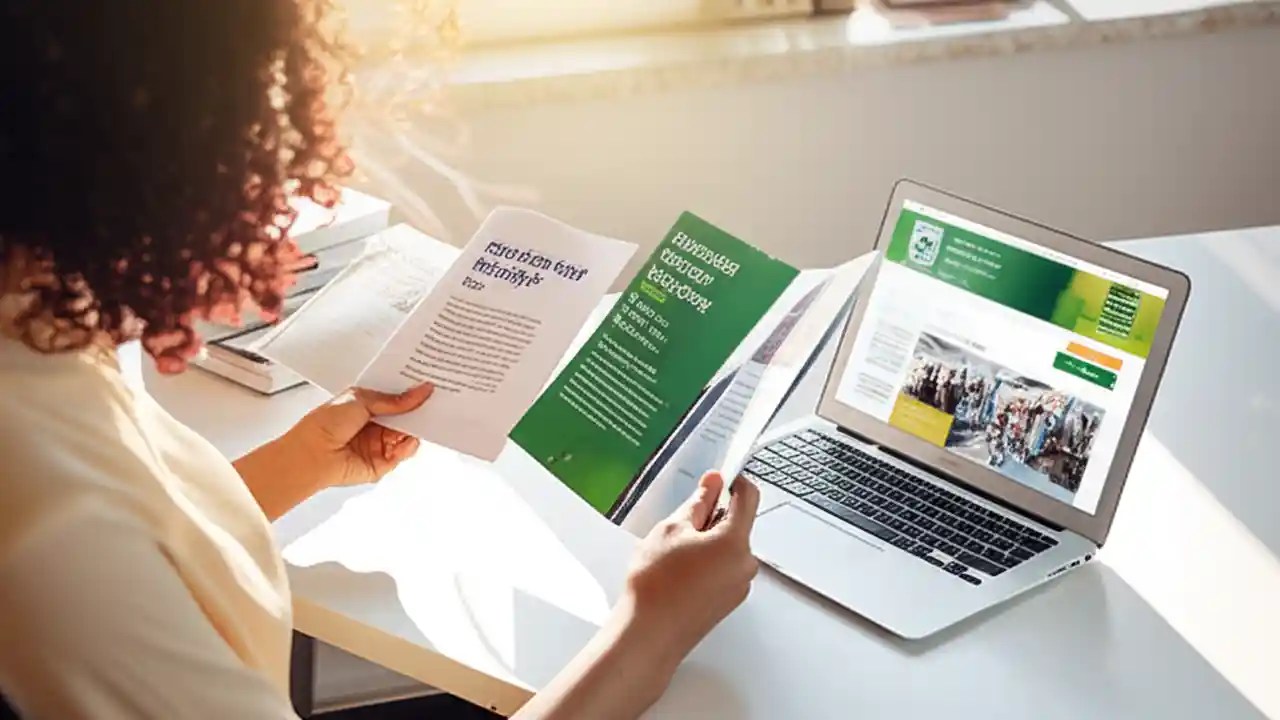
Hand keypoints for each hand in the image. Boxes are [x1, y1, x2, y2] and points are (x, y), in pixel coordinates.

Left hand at [235, 384, 434, 520]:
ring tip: (419, 422)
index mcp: (367, 407)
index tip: (429, 386)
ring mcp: (379, 445)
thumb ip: (394, 400)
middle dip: (418, 411)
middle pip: (405, 418)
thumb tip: (421, 391)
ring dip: (414, 429)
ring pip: (407, 436)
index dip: (411, 394)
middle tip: (434, 402)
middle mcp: (374, 426)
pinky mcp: (381, 464)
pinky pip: (403, 454)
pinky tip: (407, 440)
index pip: (396, 399)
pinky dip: (408, 447)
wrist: (311, 453)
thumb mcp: (361, 400)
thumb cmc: (326, 423)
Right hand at [621, 471, 760, 670]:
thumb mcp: (671, 529)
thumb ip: (698, 502)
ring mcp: (738, 586)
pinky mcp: (728, 601)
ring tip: (673, 554)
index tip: (717, 480)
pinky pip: (722, 569)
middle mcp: (745, 565)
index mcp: (736, 542)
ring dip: (706, 541)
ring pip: (728, 548)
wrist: (648, 634)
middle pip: (737, 524)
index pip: (749, 497)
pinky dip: (705, 563)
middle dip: (712, 517)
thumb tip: (713, 483)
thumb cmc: (656, 585)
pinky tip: (678, 573)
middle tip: (679, 525)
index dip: (733, 482)